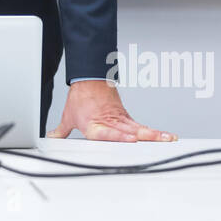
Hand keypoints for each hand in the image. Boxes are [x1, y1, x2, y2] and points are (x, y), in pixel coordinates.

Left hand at [46, 79, 176, 141]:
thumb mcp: (68, 116)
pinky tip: (165, 136)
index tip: (131, 139)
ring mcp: (120, 120)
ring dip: (154, 134)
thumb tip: (51, 138)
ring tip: (168, 139)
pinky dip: (154, 131)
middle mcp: (110, 123)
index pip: (107, 132)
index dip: (118, 136)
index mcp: (94, 125)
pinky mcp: (126, 117)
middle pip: (129, 131)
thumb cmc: (80, 98)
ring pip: (139, 129)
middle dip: (145, 137)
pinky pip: (141, 126)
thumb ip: (60, 131)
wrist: (89, 79)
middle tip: (159, 142)